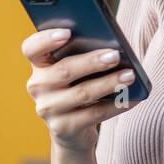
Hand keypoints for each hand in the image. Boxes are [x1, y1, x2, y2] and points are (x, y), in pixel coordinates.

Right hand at [21, 28, 141, 152]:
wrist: (72, 131)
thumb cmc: (78, 88)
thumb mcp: (75, 72)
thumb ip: (82, 55)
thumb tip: (111, 46)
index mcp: (39, 66)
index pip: (31, 48)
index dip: (46, 39)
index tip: (67, 32)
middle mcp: (38, 86)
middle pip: (64, 70)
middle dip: (91, 62)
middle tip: (115, 55)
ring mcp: (49, 109)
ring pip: (81, 93)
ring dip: (109, 83)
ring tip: (129, 76)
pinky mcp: (63, 128)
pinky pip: (94, 115)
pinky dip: (116, 106)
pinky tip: (132, 98)